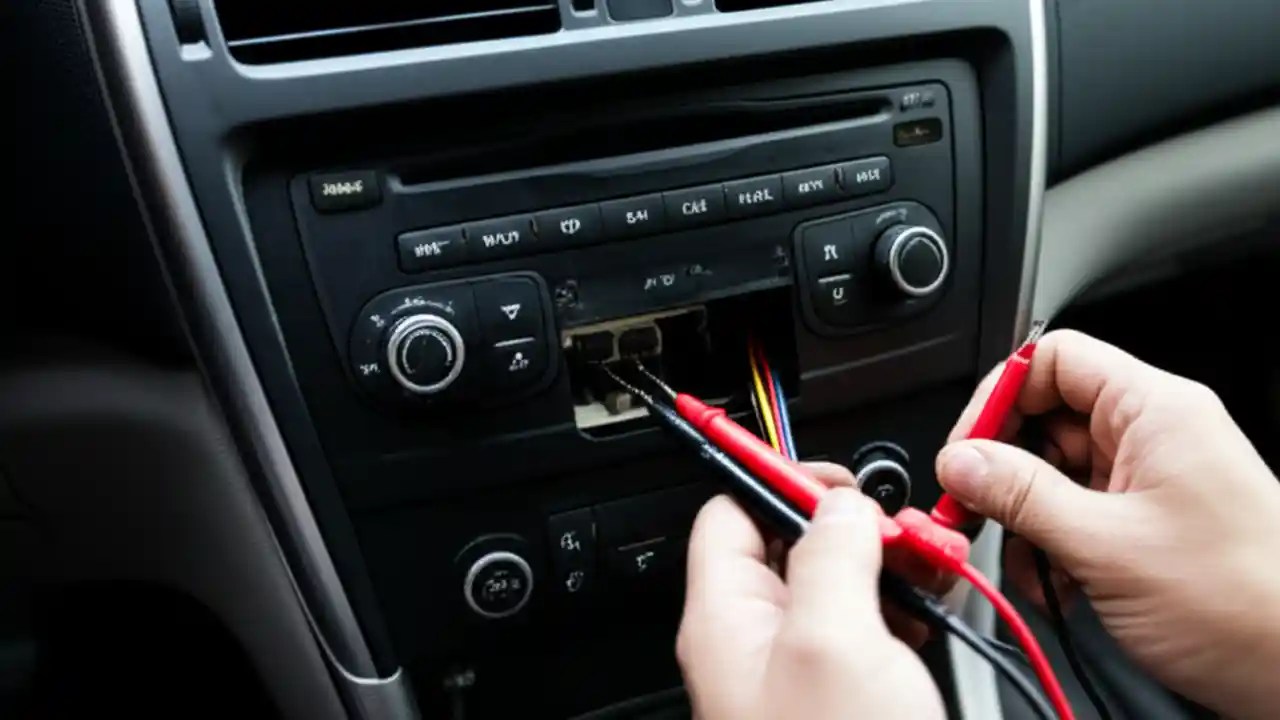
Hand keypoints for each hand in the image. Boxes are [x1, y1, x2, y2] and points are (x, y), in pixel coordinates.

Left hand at [677, 469, 944, 719]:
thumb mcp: (833, 645)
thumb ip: (831, 559)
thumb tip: (839, 506)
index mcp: (725, 620)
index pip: (732, 512)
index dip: (787, 483)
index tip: (847, 485)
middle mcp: (751, 642)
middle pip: (790, 544)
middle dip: (855, 526)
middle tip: (908, 534)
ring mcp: (792, 671)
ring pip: (832, 586)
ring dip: (885, 566)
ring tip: (931, 570)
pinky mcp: (834, 695)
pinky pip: (858, 630)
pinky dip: (897, 610)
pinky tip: (929, 614)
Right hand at [936, 330, 1279, 719]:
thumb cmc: (1243, 602)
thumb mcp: (1105, 545)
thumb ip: (1020, 496)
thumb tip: (960, 461)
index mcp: (1155, 411)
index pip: (1054, 361)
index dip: (1000, 396)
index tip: (966, 448)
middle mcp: (1154, 435)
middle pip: (1047, 419)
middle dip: (1004, 468)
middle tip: (973, 507)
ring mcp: (1151, 479)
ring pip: (1055, 473)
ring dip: (1026, 519)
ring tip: (1025, 561)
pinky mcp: (1148, 522)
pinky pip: (1077, 513)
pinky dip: (1053, 546)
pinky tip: (1054, 583)